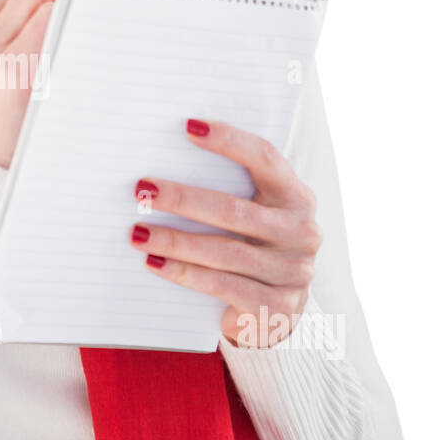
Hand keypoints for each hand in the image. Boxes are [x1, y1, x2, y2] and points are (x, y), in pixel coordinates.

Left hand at [131, 118, 322, 349]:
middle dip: (183, 198)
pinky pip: (222, 285)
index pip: (265, 159)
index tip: (189, 127)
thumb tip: (165, 172)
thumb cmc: (252, 250)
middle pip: (234, 209)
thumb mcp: (252, 218)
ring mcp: (292, 272)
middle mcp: (301, 232)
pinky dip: (184, 273)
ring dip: (175, 241)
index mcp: (296, 198)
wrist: (274, 313)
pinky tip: (154, 263)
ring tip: (138, 233)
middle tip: (143, 190)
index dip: (229, 141)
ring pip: (225, 252)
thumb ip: (229, 192)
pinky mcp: (276, 307)